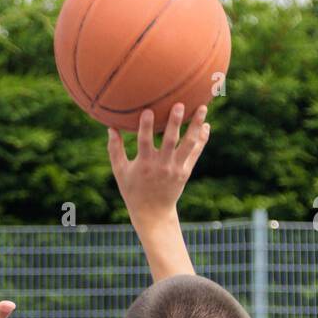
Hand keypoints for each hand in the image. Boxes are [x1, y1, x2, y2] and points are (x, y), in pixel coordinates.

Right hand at [108, 103, 210, 225]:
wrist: (153, 212)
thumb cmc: (133, 190)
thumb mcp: (120, 172)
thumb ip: (115, 150)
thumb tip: (110, 128)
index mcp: (144, 165)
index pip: (144, 142)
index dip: (146, 127)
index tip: (148, 111)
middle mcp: (162, 166)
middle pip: (170, 141)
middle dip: (175, 122)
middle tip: (180, 105)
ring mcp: (176, 169)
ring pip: (188, 144)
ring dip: (195, 126)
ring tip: (203, 108)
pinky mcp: (185, 172)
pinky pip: (195, 153)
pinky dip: (202, 139)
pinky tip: (206, 125)